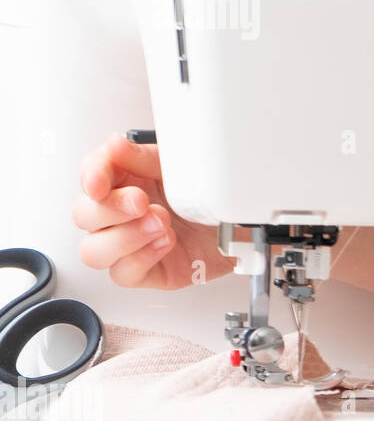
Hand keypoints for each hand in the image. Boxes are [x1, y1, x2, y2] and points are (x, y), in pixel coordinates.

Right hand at [72, 131, 228, 289]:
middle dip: (110, 208)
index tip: (99, 182)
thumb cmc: (210, 199)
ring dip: (124, 236)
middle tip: (141, 201)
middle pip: (84, 216)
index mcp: (127, 182)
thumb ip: (145, 158)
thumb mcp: (182, 168)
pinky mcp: (146, 272)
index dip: (90, 177)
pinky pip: (123, 273)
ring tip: (160, 223)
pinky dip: (142, 257)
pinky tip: (166, 242)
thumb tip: (114, 146)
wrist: (243, 228)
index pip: (91, 177)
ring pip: (93, 250)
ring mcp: (130, 245)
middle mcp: (122, 215)